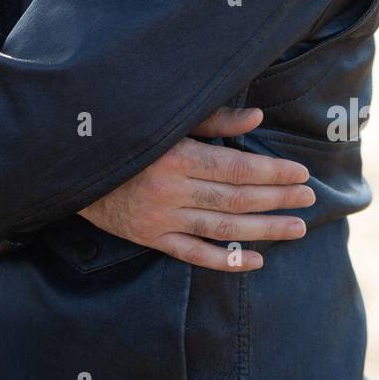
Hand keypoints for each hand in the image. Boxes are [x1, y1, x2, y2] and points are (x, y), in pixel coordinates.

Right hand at [77, 106, 314, 271]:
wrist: (70, 164)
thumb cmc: (124, 134)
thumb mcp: (165, 119)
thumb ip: (212, 120)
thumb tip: (257, 118)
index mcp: (175, 156)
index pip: (236, 169)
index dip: (272, 172)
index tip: (301, 172)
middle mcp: (170, 190)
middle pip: (236, 199)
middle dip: (277, 199)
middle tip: (309, 198)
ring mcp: (160, 219)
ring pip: (222, 229)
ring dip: (263, 230)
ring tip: (297, 228)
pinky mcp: (150, 238)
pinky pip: (194, 254)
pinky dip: (226, 261)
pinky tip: (255, 260)